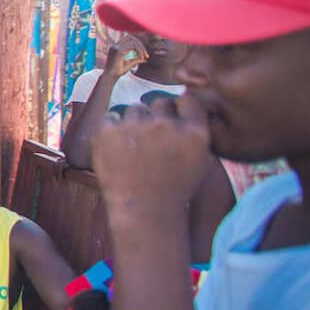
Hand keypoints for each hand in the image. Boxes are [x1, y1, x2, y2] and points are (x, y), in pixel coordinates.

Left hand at [92, 94, 214, 229]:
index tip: (175, 121)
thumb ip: (197, 130)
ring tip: (136, 149)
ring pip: (135, 109)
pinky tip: (119, 148)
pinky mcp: (108, 132)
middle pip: (160, 102)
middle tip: (153, 139)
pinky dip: (113, 130)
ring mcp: (135, 127)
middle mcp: (165, 125)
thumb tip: (187, 100)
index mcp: (194, 131)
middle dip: (157, 117)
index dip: (180, 109)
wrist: (143, 210)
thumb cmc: (175, 187)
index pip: (188, 99)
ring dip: (135, 124)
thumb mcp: (201, 160)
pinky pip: (111, 117)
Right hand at [103, 34, 147, 77]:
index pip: (129, 39)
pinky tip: (141, 58)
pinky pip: (133, 46)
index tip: (144, 55)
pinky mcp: (118, 51)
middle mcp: (115, 45)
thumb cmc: (118, 71)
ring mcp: (116, 47)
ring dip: (141, 48)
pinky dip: (140, 51)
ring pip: (134, 41)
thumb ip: (136, 60)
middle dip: (141, 45)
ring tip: (144, 57)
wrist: (110, 77)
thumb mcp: (129, 64)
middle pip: (132, 37)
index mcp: (116, 47)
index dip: (138, 45)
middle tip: (146, 55)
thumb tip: (145, 60)